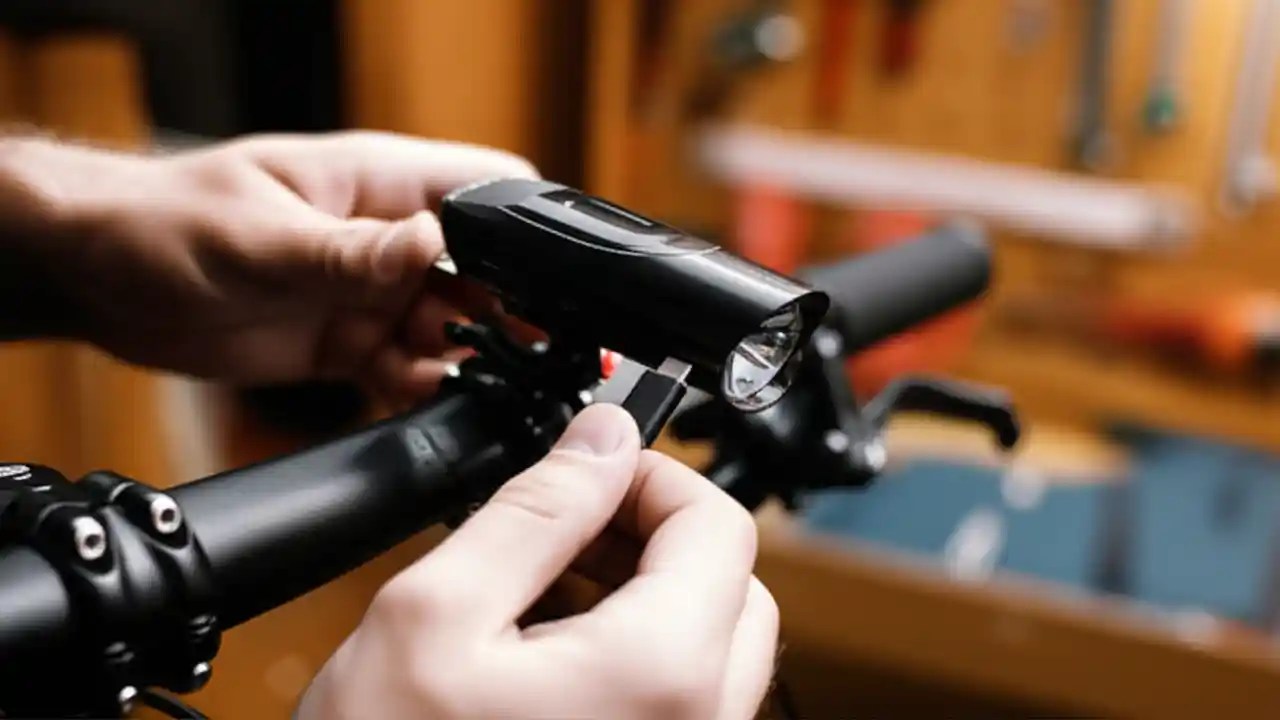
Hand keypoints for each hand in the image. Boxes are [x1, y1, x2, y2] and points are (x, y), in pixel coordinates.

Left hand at [4, 131, 535, 403]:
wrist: (97, 279)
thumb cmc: (164, 223)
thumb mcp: (259, 239)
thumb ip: (348, 252)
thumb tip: (432, 245)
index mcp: (376, 184)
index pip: (484, 190)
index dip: (529, 234)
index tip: (556, 286)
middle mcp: (384, 239)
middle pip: (482, 273)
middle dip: (511, 314)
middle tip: (535, 358)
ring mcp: (368, 293)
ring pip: (450, 329)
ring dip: (469, 360)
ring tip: (481, 388)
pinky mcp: (346, 342)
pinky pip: (406, 371)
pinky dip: (424, 391)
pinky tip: (433, 407)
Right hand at [296, 404, 779, 719]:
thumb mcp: (437, 612)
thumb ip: (537, 509)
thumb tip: (602, 437)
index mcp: (662, 674)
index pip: (721, 526)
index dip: (656, 474)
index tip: (591, 467)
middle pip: (733, 587)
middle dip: (658, 534)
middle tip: (569, 523)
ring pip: (712, 646)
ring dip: (648, 592)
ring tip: (547, 583)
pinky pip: (684, 701)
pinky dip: (638, 652)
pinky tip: (552, 649)